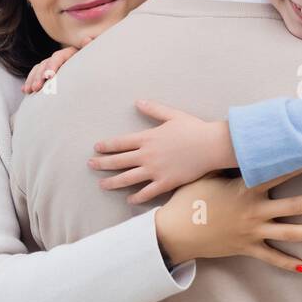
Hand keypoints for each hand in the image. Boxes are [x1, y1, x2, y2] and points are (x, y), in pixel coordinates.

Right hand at [21, 36, 93, 92]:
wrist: (97, 72)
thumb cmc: (98, 66)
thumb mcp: (95, 57)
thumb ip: (91, 49)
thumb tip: (87, 39)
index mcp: (71, 53)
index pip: (58, 58)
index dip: (52, 66)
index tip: (49, 77)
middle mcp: (60, 57)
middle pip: (46, 64)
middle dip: (40, 76)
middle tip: (37, 88)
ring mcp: (54, 65)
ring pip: (39, 69)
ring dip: (32, 79)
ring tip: (29, 91)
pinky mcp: (50, 73)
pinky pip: (37, 75)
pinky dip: (31, 82)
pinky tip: (25, 90)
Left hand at [89, 100, 235, 204]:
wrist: (211, 145)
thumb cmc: (194, 129)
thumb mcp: (172, 115)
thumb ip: (154, 109)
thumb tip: (138, 102)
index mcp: (147, 138)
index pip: (120, 143)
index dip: (106, 146)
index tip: (96, 148)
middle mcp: (147, 155)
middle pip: (118, 161)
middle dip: (102, 163)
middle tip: (91, 165)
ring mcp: (155, 170)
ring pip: (127, 178)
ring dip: (112, 182)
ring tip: (102, 185)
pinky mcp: (165, 182)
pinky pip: (147, 193)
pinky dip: (136, 197)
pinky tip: (129, 200)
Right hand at [153, 166, 301, 273]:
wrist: (175, 231)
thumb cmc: (190, 199)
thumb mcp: (208, 175)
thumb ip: (227, 163)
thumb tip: (238, 145)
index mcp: (246, 188)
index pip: (279, 172)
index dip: (301, 163)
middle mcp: (254, 210)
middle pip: (295, 206)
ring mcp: (253, 231)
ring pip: (290, 233)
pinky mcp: (247, 248)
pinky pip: (271, 257)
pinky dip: (288, 263)